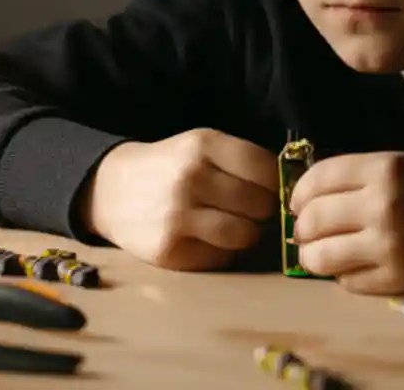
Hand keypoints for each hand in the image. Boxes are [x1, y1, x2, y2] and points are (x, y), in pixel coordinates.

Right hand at [81, 128, 278, 270]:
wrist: (112, 190)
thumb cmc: (170, 167)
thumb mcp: (201, 146)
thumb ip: (242, 161)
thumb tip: (291, 190)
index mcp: (203, 144)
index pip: (266, 170)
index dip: (275, 184)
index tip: (269, 189)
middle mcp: (191, 177)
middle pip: (260, 205)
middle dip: (260, 210)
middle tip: (246, 209)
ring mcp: (177, 215)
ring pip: (244, 235)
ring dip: (245, 234)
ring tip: (230, 225)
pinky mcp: (168, 250)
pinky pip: (220, 258)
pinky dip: (220, 252)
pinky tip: (204, 239)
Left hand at [288, 152, 403, 294]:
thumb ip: (363, 178)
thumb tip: (313, 197)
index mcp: (385, 168)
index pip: (317, 179)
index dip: (300, 192)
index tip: (299, 202)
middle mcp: (381, 206)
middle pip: (312, 220)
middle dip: (303, 227)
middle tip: (307, 231)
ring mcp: (388, 247)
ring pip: (321, 256)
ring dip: (313, 256)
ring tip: (320, 253)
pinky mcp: (398, 281)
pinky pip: (348, 282)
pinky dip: (343, 276)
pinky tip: (354, 267)